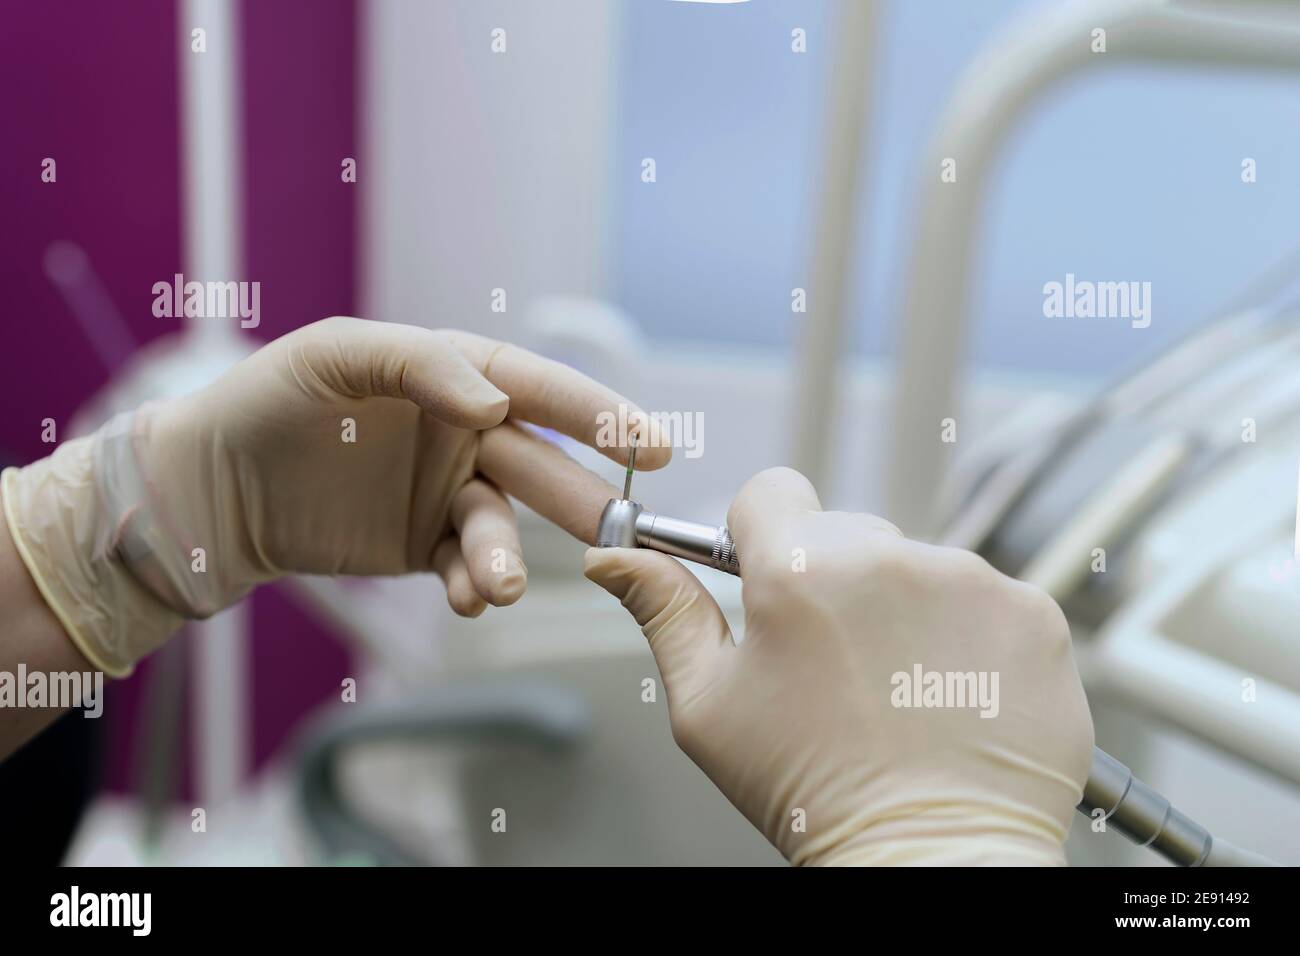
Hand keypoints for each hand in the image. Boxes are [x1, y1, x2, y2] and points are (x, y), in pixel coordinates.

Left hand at [2, 316, 665, 675]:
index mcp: (453, 374)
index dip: (599, 413)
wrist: (210, 488)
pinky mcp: (423, 544)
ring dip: (509, 556)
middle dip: (582, 497)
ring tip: (496, 586)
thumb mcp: (335, 355)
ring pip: (503, 525)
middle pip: (541, 463)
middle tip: (618, 527)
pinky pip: (466, 566)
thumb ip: (421, 366)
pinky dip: (473, 584)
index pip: (539, 388)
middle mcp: (463, 432)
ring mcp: (445, 492)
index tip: (649, 445)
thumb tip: (497, 405)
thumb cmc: (267, 401)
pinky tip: (464, 597)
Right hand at [583, 467, 1093, 865]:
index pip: (770, 491)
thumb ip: (664, 612)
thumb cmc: (812, 791)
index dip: (759, 535)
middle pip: (847, 530)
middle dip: (834, 580)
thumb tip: (614, 558)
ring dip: (904, 608)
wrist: (930, 860)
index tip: (769, 580)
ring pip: (918, 564)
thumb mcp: (708, 706)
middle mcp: (891, 557)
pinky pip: (985, 596)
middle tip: (836, 663)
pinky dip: (969, 635)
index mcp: (798, 570)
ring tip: (897, 690)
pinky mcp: (1033, 613)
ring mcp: (971, 581)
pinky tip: (950, 693)